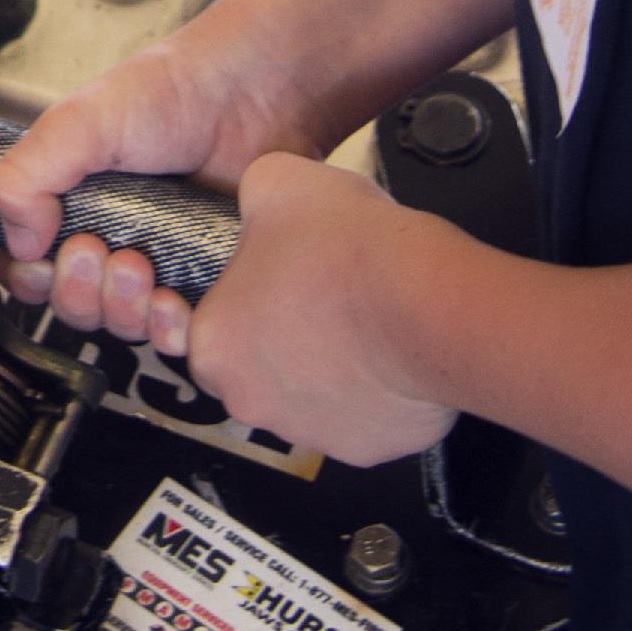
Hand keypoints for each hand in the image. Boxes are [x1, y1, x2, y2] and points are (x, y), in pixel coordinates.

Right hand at [0, 21, 331, 305]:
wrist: (253, 93)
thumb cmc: (169, 93)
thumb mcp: (80, 121)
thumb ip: (28, 172)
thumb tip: (19, 241)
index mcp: (72, 203)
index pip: (28, 267)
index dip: (30, 275)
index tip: (46, 254)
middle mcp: (112, 238)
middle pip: (71, 307)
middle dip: (76, 292)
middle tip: (96, 252)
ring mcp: (160, 265)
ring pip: (120, 326)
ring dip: (119, 310)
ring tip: (138, 266)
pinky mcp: (204, 284)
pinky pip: (175, 335)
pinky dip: (166, 330)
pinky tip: (172, 300)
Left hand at [172, 153, 460, 463]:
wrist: (429, 304)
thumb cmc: (350, 253)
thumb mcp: (275, 183)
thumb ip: (249, 199)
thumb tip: (255, 199)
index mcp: (213, 346)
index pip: (202, 330)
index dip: (238, 298)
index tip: (267, 280)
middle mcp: (249, 400)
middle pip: (253, 367)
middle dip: (281, 335)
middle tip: (317, 293)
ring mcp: (307, 431)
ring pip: (305, 394)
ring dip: (324, 363)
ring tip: (357, 315)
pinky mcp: (362, 447)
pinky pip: (356, 416)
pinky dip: (369, 389)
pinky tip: (386, 347)